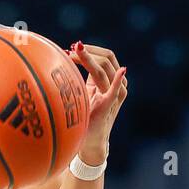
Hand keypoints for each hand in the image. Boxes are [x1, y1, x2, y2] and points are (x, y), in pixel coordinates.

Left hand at [68, 41, 127, 162]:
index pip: (106, 56)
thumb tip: (67, 57)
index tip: (72, 48)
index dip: (91, 49)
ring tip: (71, 54)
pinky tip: (121, 71)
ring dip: (88, 58)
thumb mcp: (85, 93)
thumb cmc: (85, 116)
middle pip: (107, 58)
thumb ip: (82, 77)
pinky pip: (115, 91)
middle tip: (70, 50)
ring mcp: (115, 95)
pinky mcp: (108, 105)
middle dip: (88, 51)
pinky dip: (117, 80)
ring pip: (104, 69)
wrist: (90, 140)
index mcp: (112, 80)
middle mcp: (117, 85)